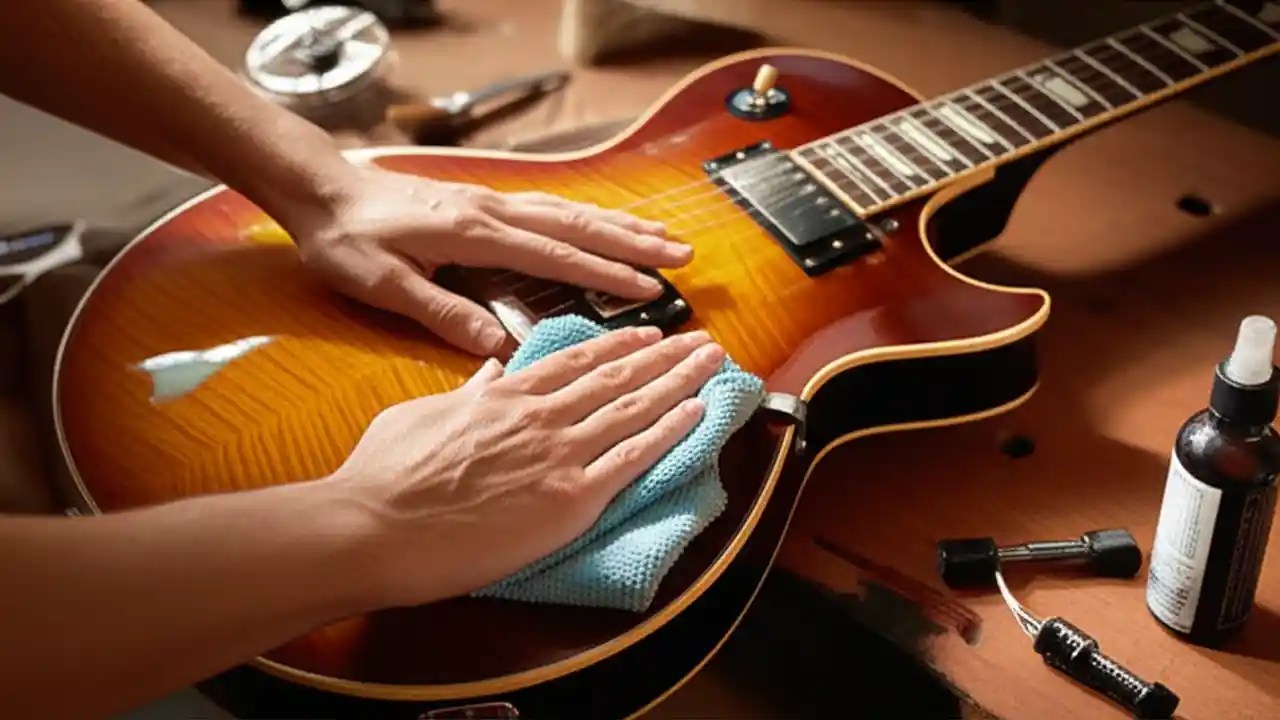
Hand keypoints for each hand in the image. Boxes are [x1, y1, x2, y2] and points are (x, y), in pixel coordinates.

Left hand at [287, 166, 691, 355]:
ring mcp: (489, 203)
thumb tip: (501, 347)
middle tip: (683, 254)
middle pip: (578, 224)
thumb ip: (444, 313)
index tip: (651, 288)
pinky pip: (549, 208)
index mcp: (476, 233)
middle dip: (634, 240)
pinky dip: (587, 218)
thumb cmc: (347, 239)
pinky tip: (602, 226)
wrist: (318, 188)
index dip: (606, 273)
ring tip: (662, 236)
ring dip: (619, 224)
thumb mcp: (385, 285)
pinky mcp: (481, 204)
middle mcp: (493, 211)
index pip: (556, 254)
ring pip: (569, 211)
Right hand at [331, 326, 724, 606]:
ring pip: (634, 407)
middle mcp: (540, 415)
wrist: (372, 527)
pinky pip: (632, 458)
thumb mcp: (423, 414)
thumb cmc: (384, 476)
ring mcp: (558, 454)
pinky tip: (697, 413)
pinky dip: (669, 432)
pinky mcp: (570, 499)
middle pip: (617, 376)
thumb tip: (490, 373)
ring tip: (714, 362)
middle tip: (704, 339)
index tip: (650, 333)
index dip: (620, 345)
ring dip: (680, 381)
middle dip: (666, 354)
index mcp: (505, 395)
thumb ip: (466, 393)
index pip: (576, 360)